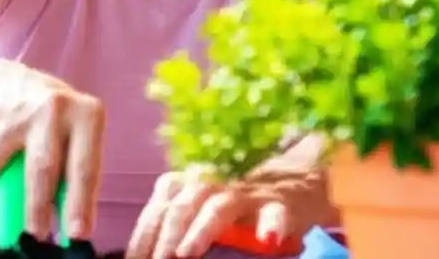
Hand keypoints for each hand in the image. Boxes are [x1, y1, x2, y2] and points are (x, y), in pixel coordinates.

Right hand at [0, 60, 105, 240]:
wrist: (9, 81)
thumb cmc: (53, 123)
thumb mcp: (76, 137)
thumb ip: (73, 174)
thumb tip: (69, 227)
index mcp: (86, 115)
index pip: (84, 167)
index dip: (80, 203)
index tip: (77, 234)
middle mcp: (52, 108)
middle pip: (42, 168)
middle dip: (37, 209)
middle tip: (36, 236)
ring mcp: (14, 109)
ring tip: (4, 189)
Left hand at [126, 167, 329, 258]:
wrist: (297, 187)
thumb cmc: (240, 212)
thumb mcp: (205, 214)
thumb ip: (177, 229)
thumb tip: (140, 256)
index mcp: (193, 186)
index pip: (161, 204)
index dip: (144, 233)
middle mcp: (218, 186)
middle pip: (185, 201)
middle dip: (166, 233)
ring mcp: (250, 195)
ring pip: (221, 204)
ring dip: (202, 229)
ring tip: (187, 253)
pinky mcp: (282, 206)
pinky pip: (275, 213)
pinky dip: (271, 225)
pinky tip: (267, 240)